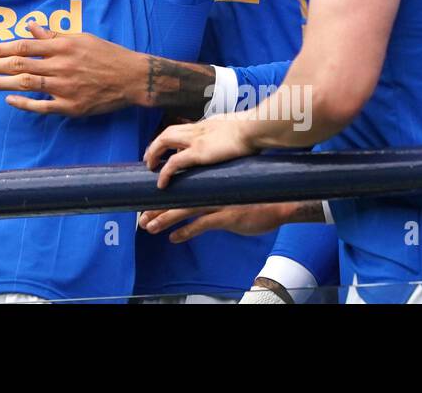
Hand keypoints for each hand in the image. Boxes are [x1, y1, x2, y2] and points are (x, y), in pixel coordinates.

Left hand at [0, 24, 146, 116]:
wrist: (133, 77)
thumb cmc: (106, 54)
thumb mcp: (80, 38)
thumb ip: (53, 35)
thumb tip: (30, 27)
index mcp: (61, 46)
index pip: (22, 46)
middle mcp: (60, 65)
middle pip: (17, 64)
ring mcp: (64, 87)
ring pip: (25, 84)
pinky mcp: (71, 106)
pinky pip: (43, 106)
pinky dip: (25, 103)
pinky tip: (8, 100)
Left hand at [138, 201, 298, 241]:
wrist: (280, 202)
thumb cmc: (257, 197)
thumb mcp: (232, 190)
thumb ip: (215, 194)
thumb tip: (200, 199)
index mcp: (210, 183)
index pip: (180, 190)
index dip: (163, 197)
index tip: (147, 203)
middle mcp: (211, 192)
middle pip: (177, 200)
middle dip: (157, 210)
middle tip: (141, 218)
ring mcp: (218, 204)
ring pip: (184, 211)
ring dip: (165, 219)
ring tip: (149, 227)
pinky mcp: (227, 217)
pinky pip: (202, 225)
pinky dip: (186, 231)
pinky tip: (174, 238)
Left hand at [144, 115, 255, 187]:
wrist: (255, 128)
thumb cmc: (254, 130)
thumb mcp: (237, 129)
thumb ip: (231, 136)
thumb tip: (234, 143)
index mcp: (207, 124)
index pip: (183, 129)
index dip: (172, 139)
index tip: (167, 149)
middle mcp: (198, 129)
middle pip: (168, 132)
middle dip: (156, 144)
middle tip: (149, 157)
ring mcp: (196, 139)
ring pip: (164, 142)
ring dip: (154, 153)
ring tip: (150, 167)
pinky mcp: (199, 152)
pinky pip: (174, 162)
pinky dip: (165, 172)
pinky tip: (161, 183)